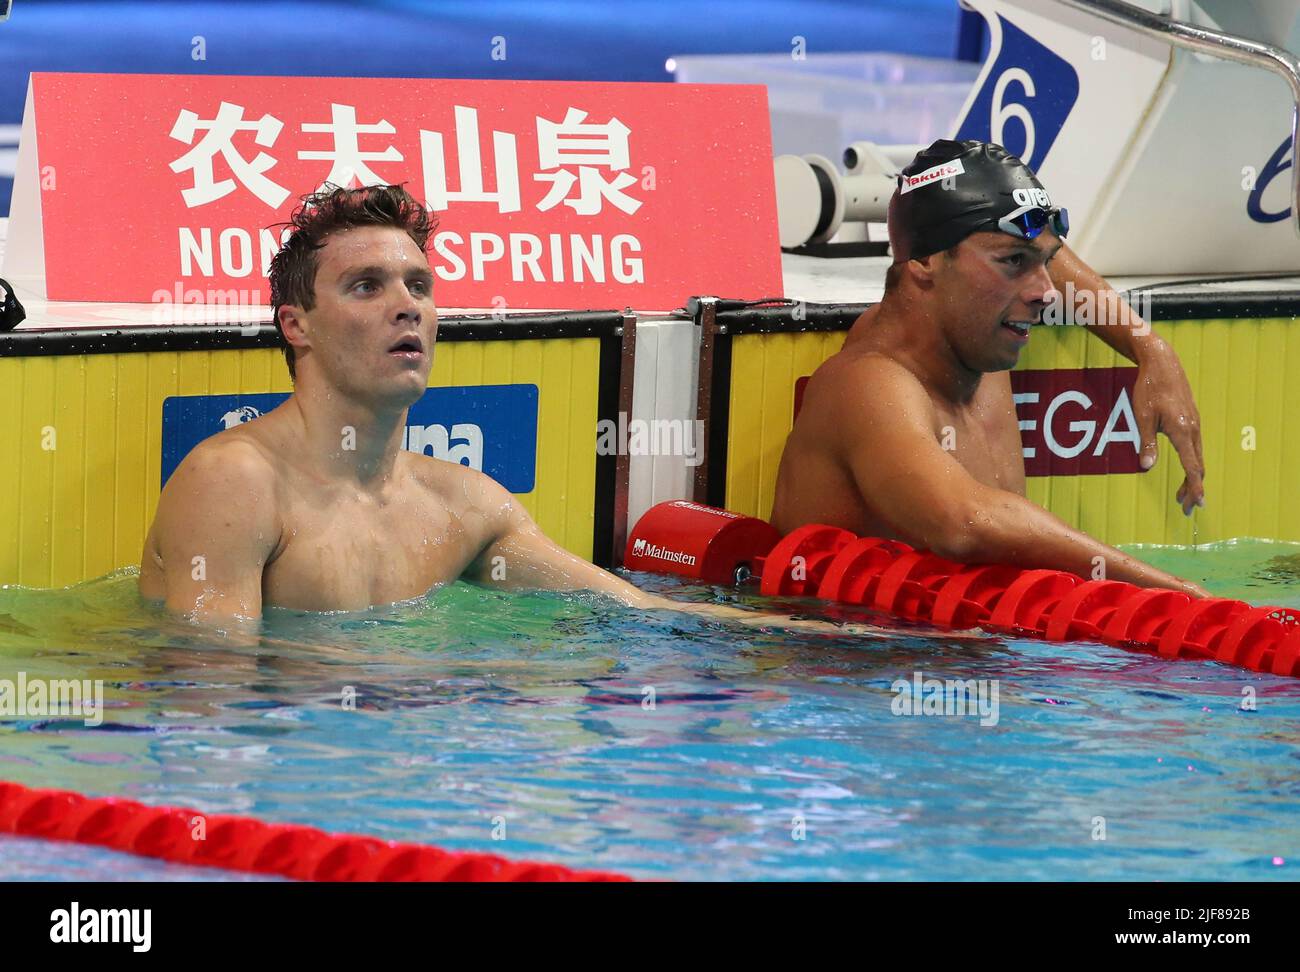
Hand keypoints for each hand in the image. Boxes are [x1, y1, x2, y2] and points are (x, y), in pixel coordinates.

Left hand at [1133, 337, 1204, 515]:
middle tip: (1186, 508)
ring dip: (1192, 477)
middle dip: (1193, 489)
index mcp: (1182, 431)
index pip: (1192, 467)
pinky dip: (1192, 463)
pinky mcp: (1191, 420)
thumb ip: (1146, 443)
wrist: (1163, 364)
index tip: (1196, 504)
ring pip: (1198, 457)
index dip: (1194, 488)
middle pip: (1198, 467)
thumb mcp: (1142, 418)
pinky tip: (1185, 470)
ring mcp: (1195, 424)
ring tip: (1182, 495)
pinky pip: (1195, 447)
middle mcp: (1193, 429)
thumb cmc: (1148, 390)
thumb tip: (1147, 467)